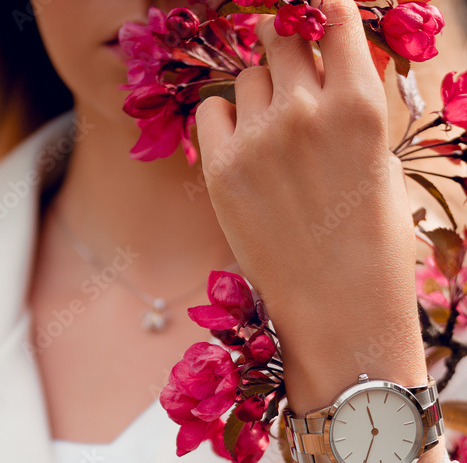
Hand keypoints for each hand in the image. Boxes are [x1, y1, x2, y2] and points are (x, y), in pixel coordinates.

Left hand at [194, 0, 426, 413]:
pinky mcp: (220, 170)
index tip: (312, 20)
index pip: (331, 15)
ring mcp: (259, 139)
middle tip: (289, 77)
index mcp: (361, 102)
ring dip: (257, 90)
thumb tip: (326, 58)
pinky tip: (241, 146)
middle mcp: (306, 110)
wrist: (337, 305)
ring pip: (245, 76)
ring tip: (274, 134)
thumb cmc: (371, 235)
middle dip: (285, 49)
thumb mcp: (381, 155)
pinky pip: (210, 112)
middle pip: (280, 37)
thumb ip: (351, 101)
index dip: (318, 14)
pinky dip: (223, 119)